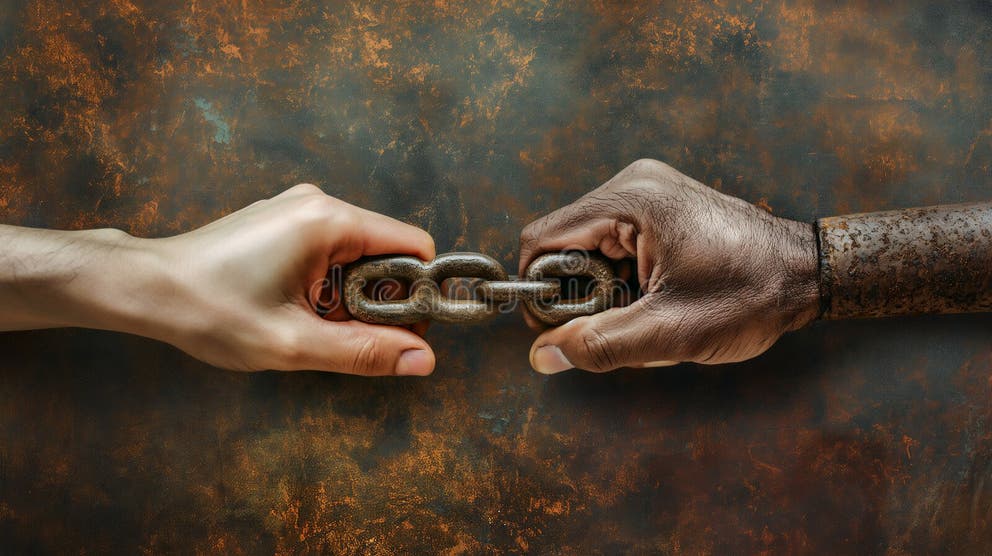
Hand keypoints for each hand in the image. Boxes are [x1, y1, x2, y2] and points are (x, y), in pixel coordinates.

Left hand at [132, 184, 436, 374]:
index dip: (418, 292)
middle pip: (388, 250)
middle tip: (346, 335)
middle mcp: (318, 203)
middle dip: (381, 299)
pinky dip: (328, 284)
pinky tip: (296, 308)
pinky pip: (331, 251)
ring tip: (312, 324)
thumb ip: (364, 352)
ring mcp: (298, 209)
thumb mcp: (293, 344)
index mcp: (328, 221)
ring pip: (359, 254)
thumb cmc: (209, 311)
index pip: (413, 246)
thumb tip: (421, 359)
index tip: (401, 330)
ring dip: (351, 295)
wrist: (145, 289)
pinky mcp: (283, 221)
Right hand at [519, 159, 820, 372]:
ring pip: (589, 249)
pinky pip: (615, 244)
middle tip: (620, 325)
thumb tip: (543, 355)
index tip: (560, 329)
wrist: (809, 272)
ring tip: (649, 314)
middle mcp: (633, 184)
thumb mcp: (670, 331)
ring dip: (606, 292)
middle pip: (565, 245)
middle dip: (583, 296)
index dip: (539, 290)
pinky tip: (657, 299)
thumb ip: (599, 344)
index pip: (543, 240)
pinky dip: (624, 279)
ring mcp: (647, 190)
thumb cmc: (749, 294)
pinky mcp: (659, 204)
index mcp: (629, 200)